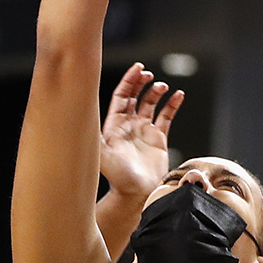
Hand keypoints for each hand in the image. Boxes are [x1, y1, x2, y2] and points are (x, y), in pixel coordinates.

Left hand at [100, 63, 181, 199]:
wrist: (136, 193)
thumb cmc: (118, 177)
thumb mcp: (102, 155)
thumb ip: (96, 137)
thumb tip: (83, 116)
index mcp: (114, 126)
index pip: (121, 96)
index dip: (128, 81)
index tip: (137, 69)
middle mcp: (128, 126)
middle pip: (135, 96)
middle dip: (140, 82)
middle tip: (148, 74)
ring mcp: (143, 131)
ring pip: (150, 103)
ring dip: (156, 91)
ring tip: (161, 87)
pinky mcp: (158, 138)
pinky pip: (166, 116)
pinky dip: (172, 104)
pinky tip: (178, 95)